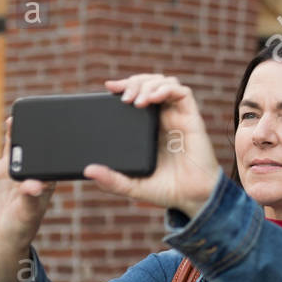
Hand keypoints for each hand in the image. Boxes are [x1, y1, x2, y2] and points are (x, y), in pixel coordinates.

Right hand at [0, 116, 54, 281]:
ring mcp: (7, 168)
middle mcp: (28, 169)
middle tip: (34, 116)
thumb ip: (30, 198)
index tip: (58, 129)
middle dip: (33, 130)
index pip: (51, 156)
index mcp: (43, 176)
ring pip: (11, 143)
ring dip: (13, 129)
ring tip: (15, 116)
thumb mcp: (28, 213)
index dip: (55, 143)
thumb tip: (32, 185)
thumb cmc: (20, 227)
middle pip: (32, 144)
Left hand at [83, 74, 221, 213]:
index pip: (137, 94)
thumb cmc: (167, 190)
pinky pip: (182, 93)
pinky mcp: (192, 118)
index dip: (125, 85)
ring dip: (149, 84)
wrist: (193, 198)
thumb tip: (88, 170)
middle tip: (123, 96)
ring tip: (137, 101)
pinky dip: (166, 89)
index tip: (108, 87)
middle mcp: (164, 117)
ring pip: (165, 82)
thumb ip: (111, 180)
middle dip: (135, 82)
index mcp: (149, 127)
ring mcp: (178, 116)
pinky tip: (153, 98)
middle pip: (150, 83)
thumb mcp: (132, 186)